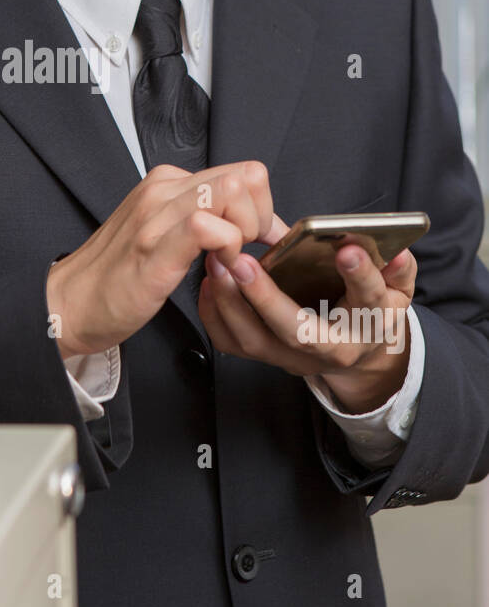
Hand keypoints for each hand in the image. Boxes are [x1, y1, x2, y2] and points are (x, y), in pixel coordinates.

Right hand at [46, 160, 287, 359]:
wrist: (69, 304)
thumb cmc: (117, 278)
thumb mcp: (164, 234)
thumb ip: (203, 219)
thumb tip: (256, 222)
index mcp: (167, 183)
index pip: (242, 172)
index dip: (263, 207)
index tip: (256, 240)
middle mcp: (162, 189)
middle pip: (246, 177)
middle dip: (260, 217)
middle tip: (242, 251)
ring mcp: (156, 215)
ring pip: (232, 193)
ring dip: (244, 232)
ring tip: (227, 261)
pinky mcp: (154, 246)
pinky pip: (206, 225)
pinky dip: (226, 247)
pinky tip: (216, 268)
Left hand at [198, 233, 417, 412]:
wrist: (356, 351)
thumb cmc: (372, 309)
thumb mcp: (397, 290)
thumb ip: (398, 269)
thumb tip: (396, 251)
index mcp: (369, 326)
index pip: (367, 299)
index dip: (361, 275)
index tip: (348, 248)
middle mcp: (329, 348)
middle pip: (297, 331)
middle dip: (267, 297)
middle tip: (242, 261)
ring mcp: (294, 358)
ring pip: (256, 340)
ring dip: (230, 302)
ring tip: (217, 263)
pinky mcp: (268, 357)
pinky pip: (233, 344)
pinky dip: (215, 315)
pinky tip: (208, 283)